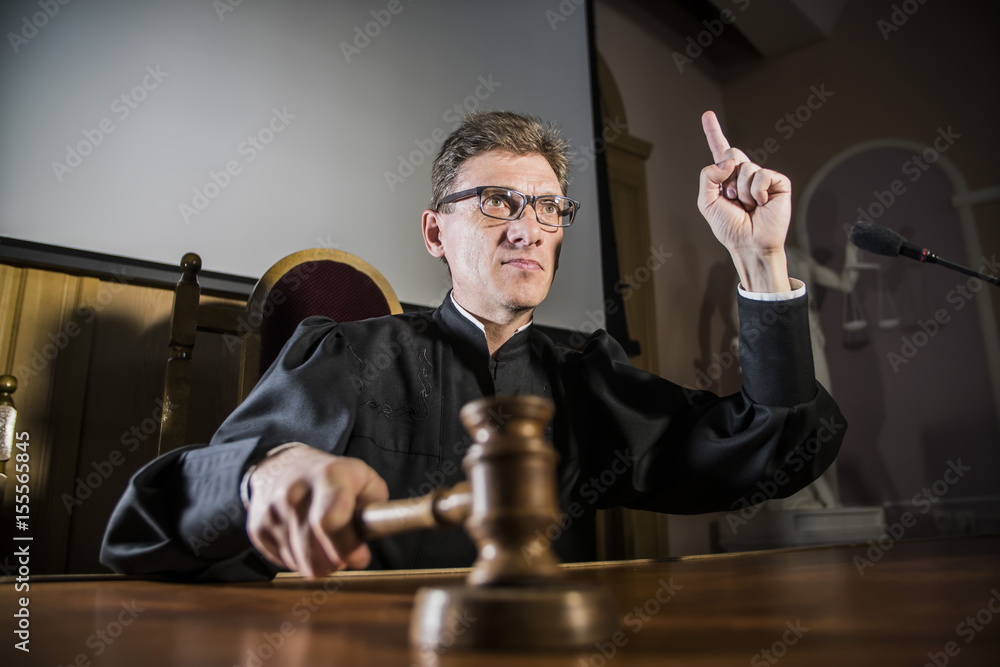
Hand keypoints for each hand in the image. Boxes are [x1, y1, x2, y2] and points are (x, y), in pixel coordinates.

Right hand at [245, 445, 388, 578]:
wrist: (282, 466)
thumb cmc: (332, 478)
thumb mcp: (363, 479)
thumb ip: (376, 506)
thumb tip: (374, 532)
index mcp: (328, 477)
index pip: (330, 522)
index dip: (347, 548)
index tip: (361, 557)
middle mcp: (295, 493)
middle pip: (315, 555)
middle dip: (336, 562)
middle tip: (344, 550)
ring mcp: (272, 512)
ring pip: (301, 565)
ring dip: (318, 562)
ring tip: (323, 540)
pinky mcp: (257, 529)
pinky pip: (285, 563)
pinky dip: (299, 559)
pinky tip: (304, 539)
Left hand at [698, 110, 791, 292]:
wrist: (750, 244)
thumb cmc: (729, 227)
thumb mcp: (707, 202)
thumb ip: (708, 177)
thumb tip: (727, 161)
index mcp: (726, 178)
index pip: (719, 150)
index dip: (713, 132)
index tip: (707, 114)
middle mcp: (744, 174)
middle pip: (732, 153)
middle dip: (728, 176)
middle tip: (733, 199)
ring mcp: (762, 178)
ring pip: (746, 167)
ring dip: (742, 191)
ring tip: (747, 206)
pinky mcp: (778, 182)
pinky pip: (762, 175)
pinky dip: (757, 191)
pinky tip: (761, 205)